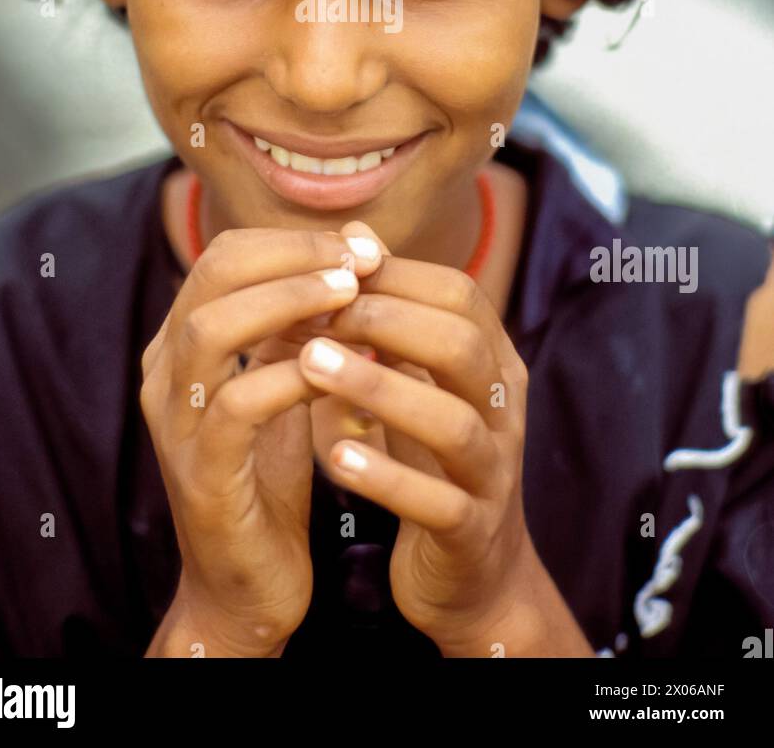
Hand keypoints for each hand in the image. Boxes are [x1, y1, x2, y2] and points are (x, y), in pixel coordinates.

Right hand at [140, 225, 380, 655]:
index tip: (362, 245)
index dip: (295, 239)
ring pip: (212, 327)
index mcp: (182, 344)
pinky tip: (339, 370)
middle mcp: (165, 372)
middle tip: (361, 260)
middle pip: (213, 272)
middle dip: (294, 255)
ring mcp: (176, 422)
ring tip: (351, 296)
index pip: (226, 253)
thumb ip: (297, 326)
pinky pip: (237, 404)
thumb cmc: (267, 478)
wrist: (247, 587)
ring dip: (289, 301)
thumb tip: (347, 252)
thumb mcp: (283, 385)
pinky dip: (291, 377)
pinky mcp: (201, 472)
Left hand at [295, 223, 533, 653]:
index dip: (392, 275)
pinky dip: (387, 477)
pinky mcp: (473, 534)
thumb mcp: (413, 380)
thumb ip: (386, 314)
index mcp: (492, 362)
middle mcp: (503, 410)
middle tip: (314, 312)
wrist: (468, 578)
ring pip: (453, 421)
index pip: (456, 293)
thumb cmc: (428, 460)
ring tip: (310, 366)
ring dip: (378, 387)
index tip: (324, 268)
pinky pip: (439, 503)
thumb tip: (350, 235)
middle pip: (461, 343)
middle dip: (384, 320)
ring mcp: (494, 473)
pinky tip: (334, 457)